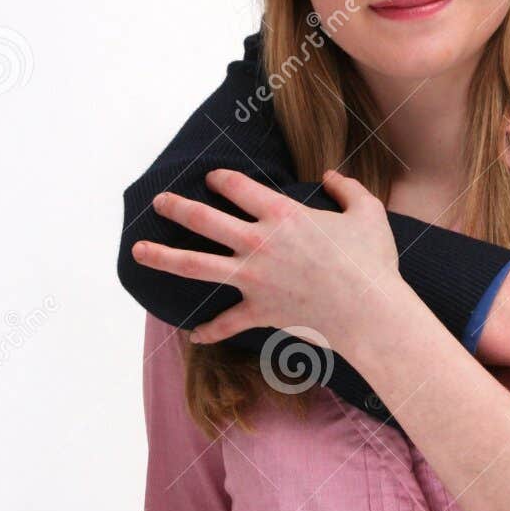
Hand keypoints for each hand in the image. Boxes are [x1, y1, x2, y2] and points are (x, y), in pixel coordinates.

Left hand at [130, 168, 400, 352]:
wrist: (370, 312)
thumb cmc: (372, 261)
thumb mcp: (368, 212)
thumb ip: (348, 188)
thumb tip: (331, 176)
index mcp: (282, 214)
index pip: (237, 186)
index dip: (220, 178)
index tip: (211, 178)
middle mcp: (258, 243)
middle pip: (203, 220)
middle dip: (176, 208)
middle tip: (159, 202)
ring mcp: (253, 279)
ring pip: (195, 265)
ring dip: (163, 256)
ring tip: (137, 251)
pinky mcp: (258, 311)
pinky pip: (226, 323)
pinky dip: (209, 331)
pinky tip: (194, 335)